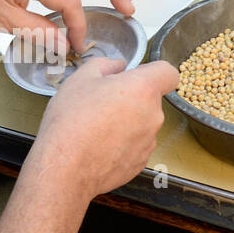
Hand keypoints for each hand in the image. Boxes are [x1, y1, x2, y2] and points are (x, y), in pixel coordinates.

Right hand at [29, 56, 180, 201]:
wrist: (65, 168)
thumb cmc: (71, 121)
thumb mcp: (80, 79)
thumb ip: (105, 65)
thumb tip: (118, 66)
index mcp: (142, 89)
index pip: (168, 73)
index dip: (154, 71)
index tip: (136, 76)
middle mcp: (153, 115)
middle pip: (151, 99)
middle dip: (131, 98)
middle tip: (102, 103)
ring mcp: (149, 142)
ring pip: (143, 123)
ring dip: (127, 121)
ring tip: (97, 127)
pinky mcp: (141, 162)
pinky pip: (136, 144)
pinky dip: (123, 143)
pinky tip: (99, 145)